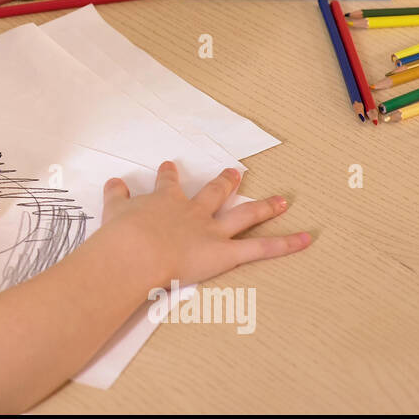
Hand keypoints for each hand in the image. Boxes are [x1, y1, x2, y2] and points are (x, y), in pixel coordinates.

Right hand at [99, 161, 310, 285]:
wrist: (134, 251)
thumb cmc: (120, 236)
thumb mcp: (112, 212)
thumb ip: (115, 197)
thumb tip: (113, 183)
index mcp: (165, 201)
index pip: (169, 184)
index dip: (169, 176)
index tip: (170, 166)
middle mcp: (193, 211)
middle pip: (214, 193)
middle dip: (226, 183)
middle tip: (236, 173)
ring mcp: (212, 231)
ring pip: (243, 215)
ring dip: (264, 207)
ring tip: (281, 200)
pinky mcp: (226, 253)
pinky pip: (261, 248)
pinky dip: (285, 244)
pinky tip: (306, 238)